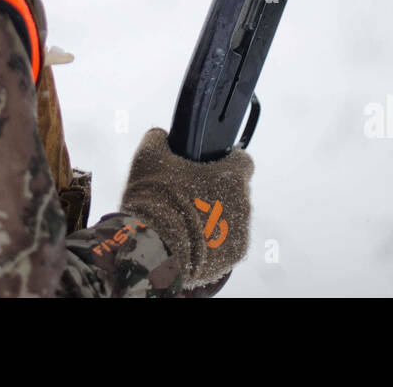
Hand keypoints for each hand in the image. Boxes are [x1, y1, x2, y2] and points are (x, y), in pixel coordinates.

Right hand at [119, 127, 253, 288]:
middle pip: (237, 191)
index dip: (227, 160)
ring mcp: (240, 234)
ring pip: (234, 218)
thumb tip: (161, 135)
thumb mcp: (148, 157)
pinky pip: (227, 243)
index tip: (211, 164)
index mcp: (233, 177)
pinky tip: (191, 240)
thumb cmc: (154, 199)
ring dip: (218, 216)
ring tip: (187, 220)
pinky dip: (214, 241)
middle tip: (190, 193)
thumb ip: (159, 138)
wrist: (152, 251)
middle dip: (219, 191)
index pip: (243, 161)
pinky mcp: (232, 258)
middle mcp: (244, 205)